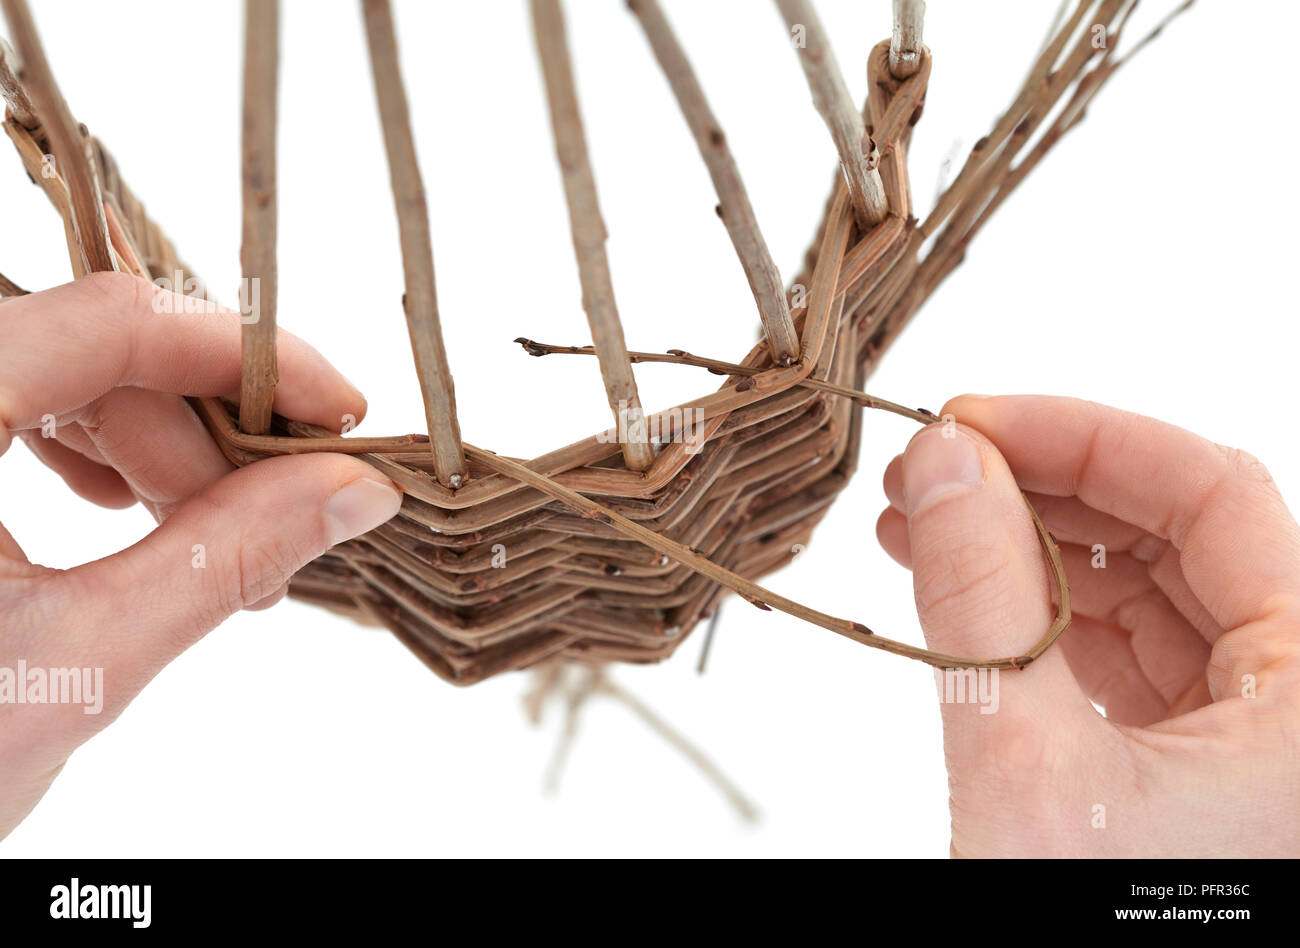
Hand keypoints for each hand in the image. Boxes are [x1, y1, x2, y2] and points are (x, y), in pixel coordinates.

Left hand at [0, 272, 401, 839]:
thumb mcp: (80, 662)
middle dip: (203, 442)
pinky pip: (17, 405)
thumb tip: (355, 491)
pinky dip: (91, 453)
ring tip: (202, 543)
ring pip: (62, 378)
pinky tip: (121, 509)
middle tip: (272, 533)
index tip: (338, 414)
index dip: (248, 355)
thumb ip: (226, 557)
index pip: (112, 321)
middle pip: (93, 353)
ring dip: (156, 453)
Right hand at [876, 394, 1299, 856]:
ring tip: (919, 521)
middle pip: (1177, 534)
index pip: (1216, 492)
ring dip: (1025, 547)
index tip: (973, 420)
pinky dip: (1034, 614)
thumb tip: (943, 461)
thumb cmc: (1092, 938)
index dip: (1083, 435)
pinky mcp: (1190, 770)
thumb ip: (982, 595)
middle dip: (1040, 489)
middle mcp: (1297, 702)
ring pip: (1144, 593)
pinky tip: (958, 585)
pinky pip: (1120, 654)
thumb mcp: (1027, 762)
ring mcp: (1247, 739)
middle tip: (933, 466)